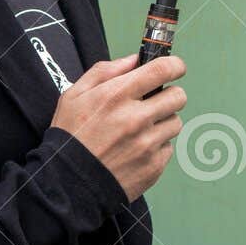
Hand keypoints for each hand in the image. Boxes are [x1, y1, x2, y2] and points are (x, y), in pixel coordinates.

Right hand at [51, 52, 187, 201]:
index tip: (175, 68)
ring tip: (140, 129)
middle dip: (169, 95)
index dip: (174, 65)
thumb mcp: (74, 95)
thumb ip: (104, 72)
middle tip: (154, 102)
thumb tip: (133, 60)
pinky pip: (168, 147)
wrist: (67, 184)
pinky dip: (156, 146)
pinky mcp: (154, 166)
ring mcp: (147, 144)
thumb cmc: (70, 138)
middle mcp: (136, 119)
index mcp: (116, 96)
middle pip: (178, 96)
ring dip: (162, 122)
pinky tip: (136, 149)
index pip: (162, 70)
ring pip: (175, 122)